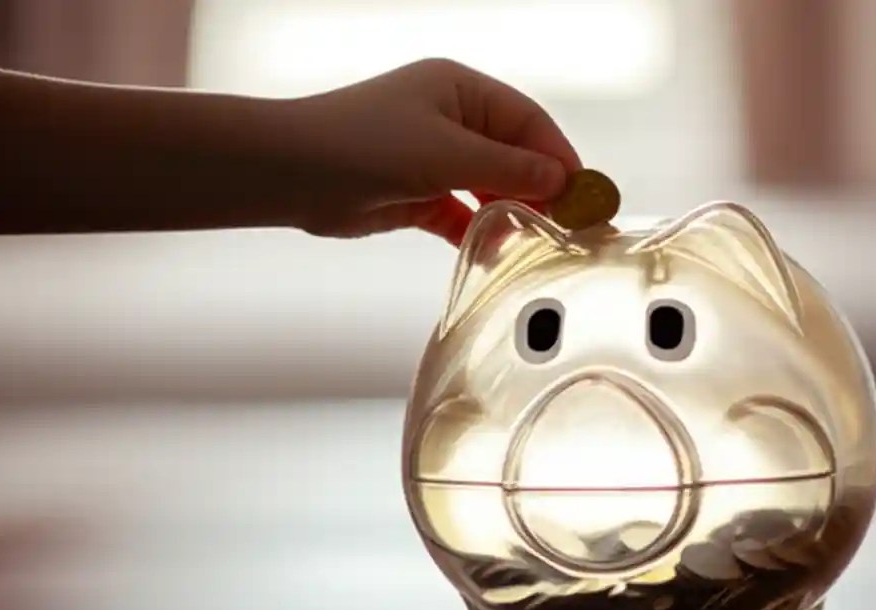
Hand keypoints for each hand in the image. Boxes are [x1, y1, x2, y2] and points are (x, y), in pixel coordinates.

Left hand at [287, 58, 581, 244]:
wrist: (289, 173)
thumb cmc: (366, 146)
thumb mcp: (447, 154)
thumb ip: (509, 168)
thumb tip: (561, 179)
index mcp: (460, 90)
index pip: (528, 122)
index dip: (560, 158)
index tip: (586, 196)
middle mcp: (450, 119)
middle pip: (512, 155)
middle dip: (541, 189)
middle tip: (570, 227)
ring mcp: (432, 157)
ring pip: (488, 186)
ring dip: (511, 213)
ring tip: (537, 243)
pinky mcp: (415, 195)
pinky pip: (461, 214)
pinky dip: (478, 231)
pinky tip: (495, 252)